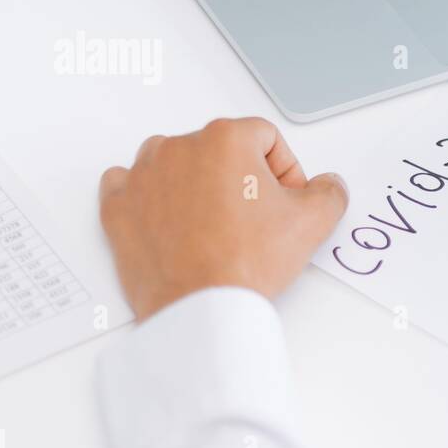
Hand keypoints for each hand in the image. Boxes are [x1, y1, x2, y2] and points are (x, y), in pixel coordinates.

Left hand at [99, 117, 347, 320]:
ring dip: (196, 184)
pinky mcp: (118, 207)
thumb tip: (327, 185)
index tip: (284, 201)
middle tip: (253, 220)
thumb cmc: (246, 263)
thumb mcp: (312, 223)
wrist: (200, 309)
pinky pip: (131, 184)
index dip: (284, 170)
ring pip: (176, 162)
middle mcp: (179, 147)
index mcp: (226, 139)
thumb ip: (329, 191)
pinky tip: (171, 221)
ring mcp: (143, 175)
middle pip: (221, 149)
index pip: (266, 138)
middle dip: (240, 178)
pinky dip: (150, 197)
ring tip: (213, 224)